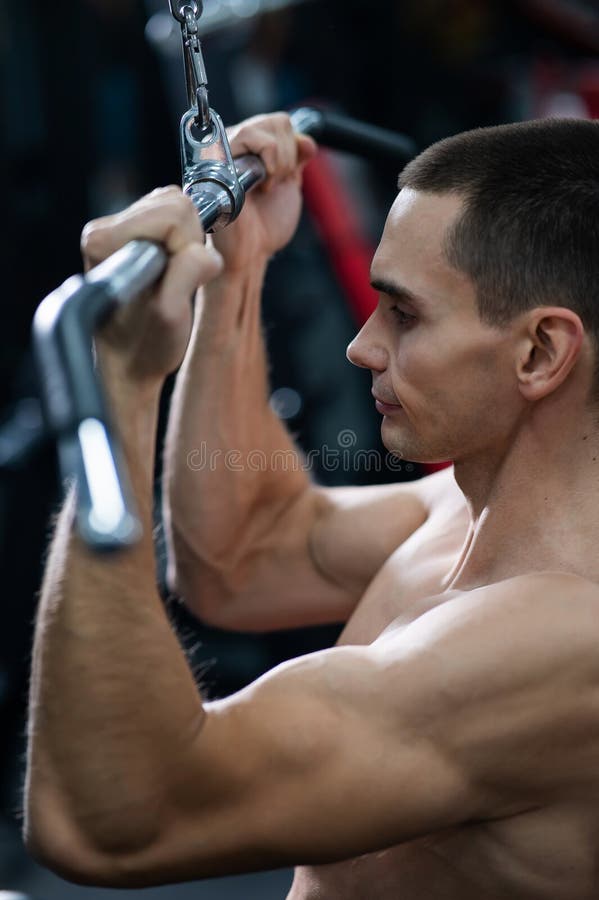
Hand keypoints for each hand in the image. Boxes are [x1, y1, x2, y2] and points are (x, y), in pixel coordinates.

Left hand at [81, 187, 222, 390]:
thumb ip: (184, 279)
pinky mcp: (134, 230)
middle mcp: (105, 227)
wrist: (129, 362)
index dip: (187, 247)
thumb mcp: (169, 319)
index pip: (173, 213)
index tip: (177, 281)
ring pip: (178, 205)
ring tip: (173, 277)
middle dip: (188, 240)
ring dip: (187, 242)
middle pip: (176, 202)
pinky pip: (176, 216)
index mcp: (104, 241)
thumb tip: (205, 255)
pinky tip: (170, 270)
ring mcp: (120, 226)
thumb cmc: (144, 345)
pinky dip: (184, 242)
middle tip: (177, 278)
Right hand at [211, 112, 316, 274]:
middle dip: (288, 156)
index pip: (280, 124)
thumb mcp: (288, 187)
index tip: (288, 176)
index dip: (293, 146)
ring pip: (267, 126)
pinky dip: (268, 161)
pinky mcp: (220, 155)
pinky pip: (252, 136)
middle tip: (275, 184)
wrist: (251, 253)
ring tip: (265, 187)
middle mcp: (237, 145)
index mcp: (251, 150)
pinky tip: (259, 186)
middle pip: (277, 120)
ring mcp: (227, 148)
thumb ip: (296, 161)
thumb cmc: (265, 228)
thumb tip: (308, 140)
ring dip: (278, 161)